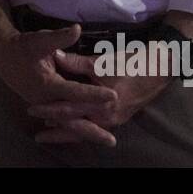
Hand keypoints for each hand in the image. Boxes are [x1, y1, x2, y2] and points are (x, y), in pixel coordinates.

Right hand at [0, 25, 117, 146]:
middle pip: (72, 118)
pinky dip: (76, 129)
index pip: (74, 92)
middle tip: (112, 141)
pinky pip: (63, 121)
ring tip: (107, 140)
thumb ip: (59, 37)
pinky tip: (90, 134)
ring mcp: (44, 106)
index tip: (113, 96)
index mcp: (46, 84)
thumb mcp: (40, 39)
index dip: (94, 94)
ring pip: (68, 124)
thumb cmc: (22, 47)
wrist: (2, 56)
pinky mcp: (45, 106)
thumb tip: (77, 30)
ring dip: (87, 133)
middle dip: (92, 129)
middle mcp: (45, 100)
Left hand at [29, 59, 170, 141]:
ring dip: (69, 134)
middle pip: (76, 129)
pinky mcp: (120, 117)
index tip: (32, 111)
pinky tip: (76, 128)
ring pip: (87, 131)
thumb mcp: (102, 62)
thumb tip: (56, 56)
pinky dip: (83, 129)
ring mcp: (115, 119)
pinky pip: (96, 127)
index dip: (49, 110)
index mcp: (100, 104)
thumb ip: (77, 62)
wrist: (160, 67)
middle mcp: (107, 117)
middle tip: (39, 137)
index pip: (68, 110)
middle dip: (57, 132)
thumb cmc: (131, 63)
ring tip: (52, 135)